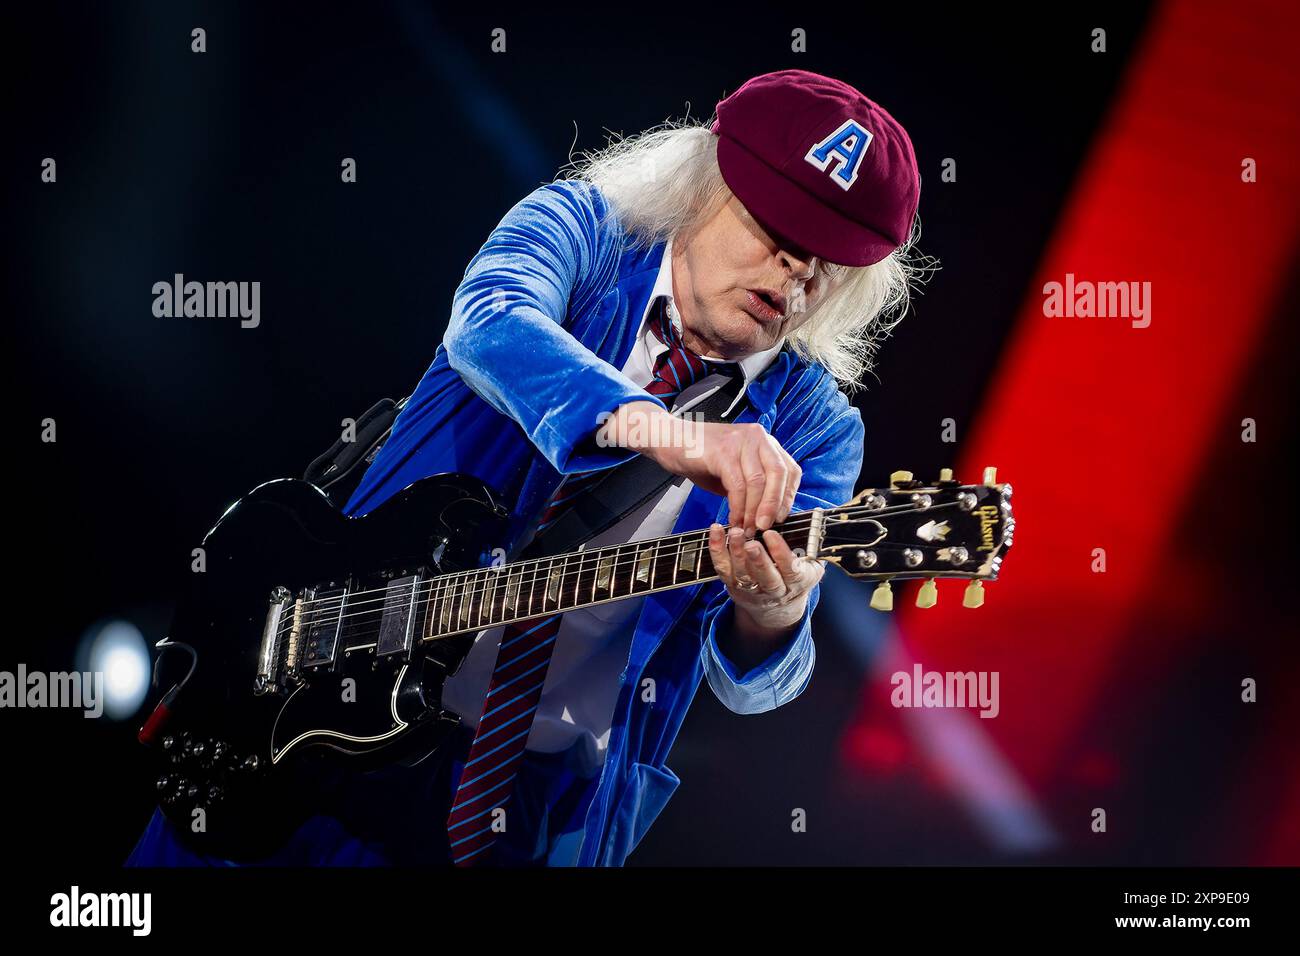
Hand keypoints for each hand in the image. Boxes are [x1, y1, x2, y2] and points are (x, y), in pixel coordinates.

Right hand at [599, 401, 801, 538]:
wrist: (668, 439)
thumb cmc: (701, 457)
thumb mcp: (734, 470)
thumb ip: (752, 486)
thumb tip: (766, 514)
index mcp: (764, 442)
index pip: (790, 469)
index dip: (788, 496)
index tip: (780, 518)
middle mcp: (757, 437)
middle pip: (779, 474)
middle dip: (774, 505)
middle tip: (766, 528)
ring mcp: (740, 442)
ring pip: (758, 482)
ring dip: (754, 510)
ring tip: (747, 529)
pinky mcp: (722, 451)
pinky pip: (737, 485)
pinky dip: (737, 507)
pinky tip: (732, 520)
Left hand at [707, 524, 824, 631]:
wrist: (779, 607)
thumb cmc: (797, 576)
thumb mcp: (812, 566)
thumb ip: (813, 548)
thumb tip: (816, 519)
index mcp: (796, 582)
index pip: (790, 570)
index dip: (781, 553)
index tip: (772, 534)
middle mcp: (774, 590)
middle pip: (765, 578)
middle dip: (757, 560)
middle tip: (750, 542)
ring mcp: (752, 590)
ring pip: (742, 574)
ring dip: (736, 553)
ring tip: (735, 532)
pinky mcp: (733, 587)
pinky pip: (723, 569)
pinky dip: (717, 551)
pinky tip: (716, 531)